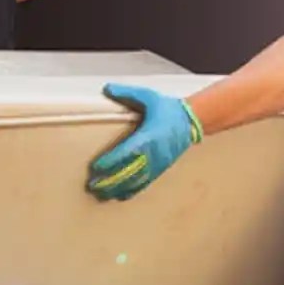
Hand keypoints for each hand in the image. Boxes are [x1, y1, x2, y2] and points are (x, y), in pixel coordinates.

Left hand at [87, 83, 203, 200]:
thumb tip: (107, 88)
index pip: (128, 151)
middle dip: (110, 180)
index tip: (96, 167)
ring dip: (117, 188)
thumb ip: (128, 93)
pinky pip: (144, 183)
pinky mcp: (160, 169)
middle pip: (130, 171)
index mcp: (149, 135)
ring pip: (136, 180)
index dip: (112, 161)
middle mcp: (154, 152)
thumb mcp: (149, 97)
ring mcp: (158, 163)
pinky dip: (130, 191)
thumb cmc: (168, 109)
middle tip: (92, 185)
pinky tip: (118, 196)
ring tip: (101, 194)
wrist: (191, 122)